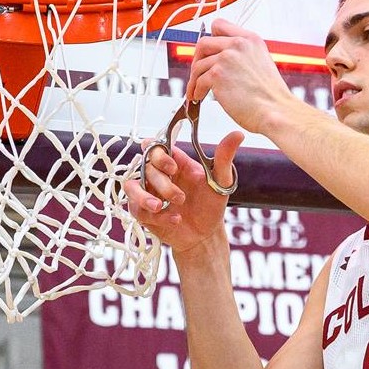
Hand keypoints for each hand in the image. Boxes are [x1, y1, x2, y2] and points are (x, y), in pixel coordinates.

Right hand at [124, 132, 245, 254]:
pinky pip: (137, 209)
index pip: (156, 147)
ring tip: (161, 207)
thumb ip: (224, 157)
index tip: (173, 168)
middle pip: (145, 167)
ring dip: (145, 197)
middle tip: (181, 197)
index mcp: (175, 162)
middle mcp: (159, 175)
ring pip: (131, 186)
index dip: (160, 155)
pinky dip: (156, 216)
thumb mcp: (221, 181)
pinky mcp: (143, 212)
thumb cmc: (212, 204)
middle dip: (162, 183)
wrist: (206, 234)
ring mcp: (148, 193)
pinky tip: (174, 220)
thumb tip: (237, 134)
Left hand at [188, 19, 298, 135]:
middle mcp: (238, 44)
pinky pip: (199, 81)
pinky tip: (199, 96)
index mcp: (250, 39)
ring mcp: (227, 58)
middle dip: (197, 60)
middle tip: (197, 73)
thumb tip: (219, 58)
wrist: (275, 111)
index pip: (220, 25)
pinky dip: (196, 90)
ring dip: (195, 79)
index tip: (206, 52)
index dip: (210, 38)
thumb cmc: (270, 95)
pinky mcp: (218, 74)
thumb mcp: (260, 62)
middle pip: (203, 43)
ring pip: (199, 65)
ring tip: (196, 90)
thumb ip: (241, 54)